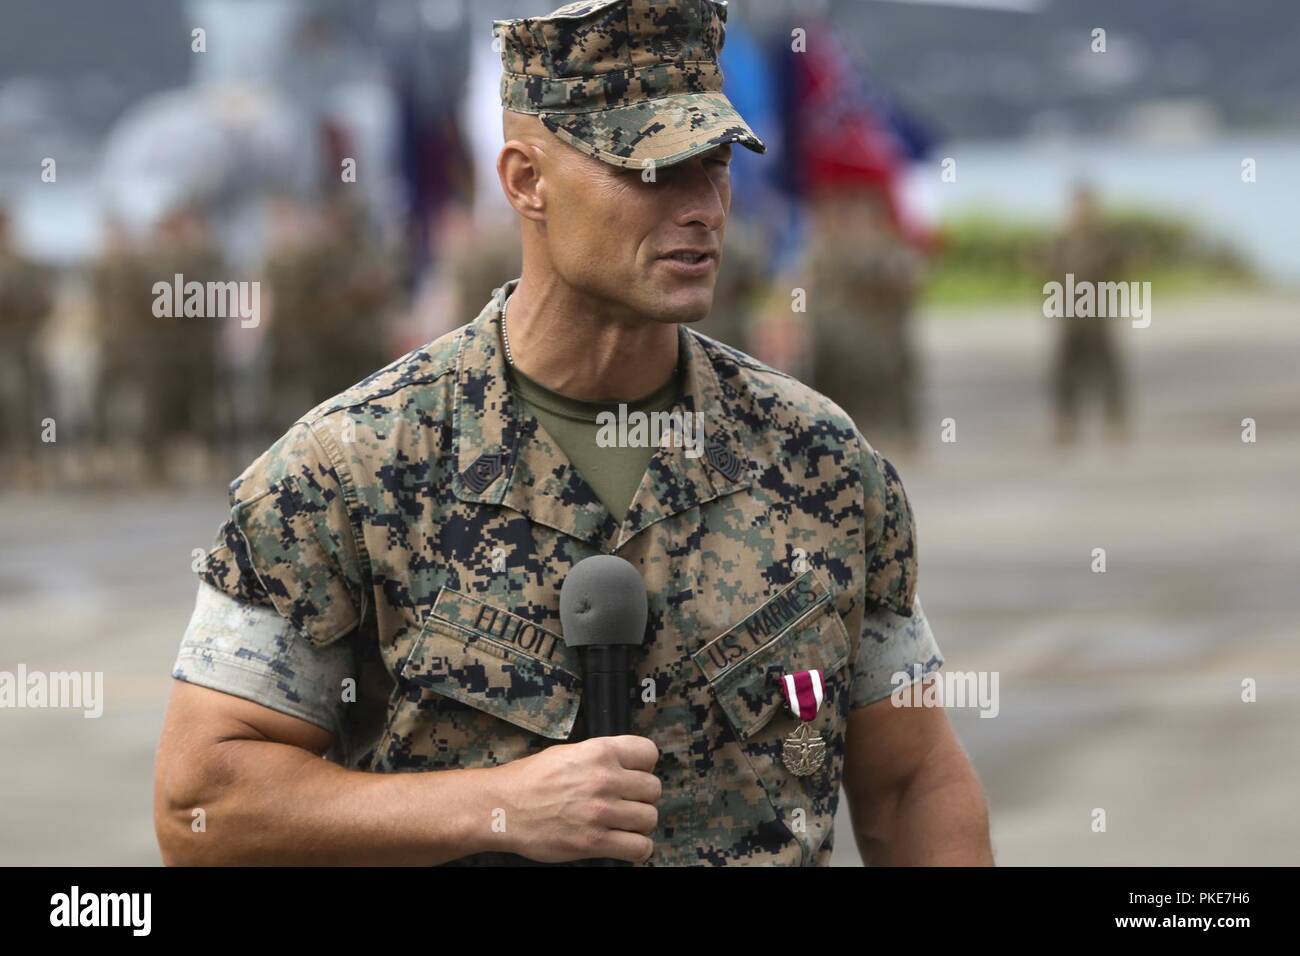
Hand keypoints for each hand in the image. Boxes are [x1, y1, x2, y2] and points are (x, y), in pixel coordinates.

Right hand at [492, 735, 660, 863]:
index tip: (634, 775)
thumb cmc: (531, 779)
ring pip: (649, 818)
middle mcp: (604, 779)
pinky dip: (637, 849)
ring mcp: (601, 811)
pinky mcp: (594, 842)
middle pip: (653, 789)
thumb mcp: (568, 753)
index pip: (649, 753)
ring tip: (623, 824)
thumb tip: (630, 767)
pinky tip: (625, 843)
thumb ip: (602, 757)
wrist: (502, 807)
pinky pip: (639, 847)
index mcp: (599, 752)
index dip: (644, 766)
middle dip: (641, 797)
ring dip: (639, 823)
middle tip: (625, 803)